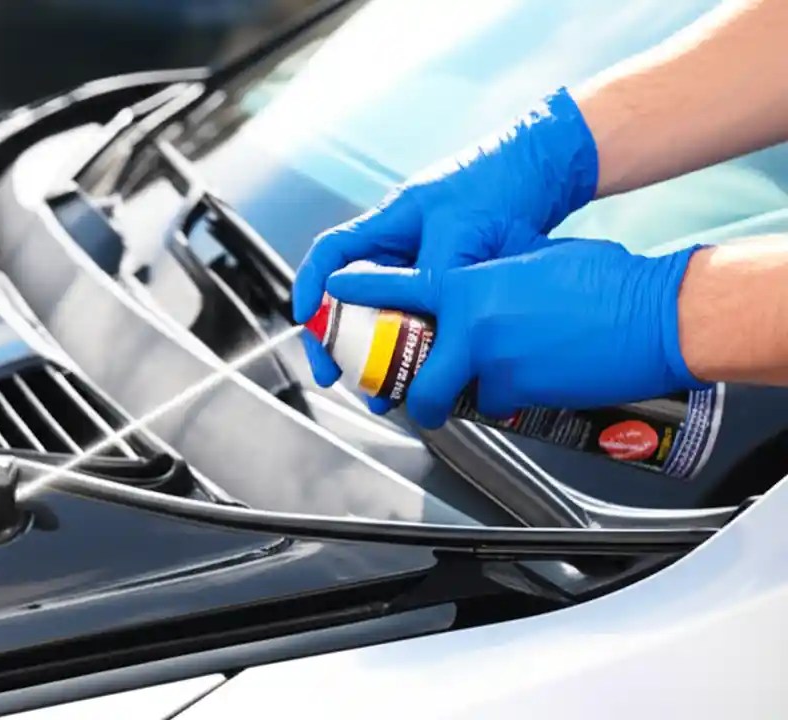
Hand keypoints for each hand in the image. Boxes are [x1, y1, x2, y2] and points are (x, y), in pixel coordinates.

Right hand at [293, 88, 599, 400]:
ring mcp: (423, 262)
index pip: (332, 254)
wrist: (546, 169)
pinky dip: (416, 345)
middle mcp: (399, 243)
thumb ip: (438, 273)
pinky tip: (424, 370)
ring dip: (380, 350)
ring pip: (385, 312)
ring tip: (383, 388)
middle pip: (351, 293)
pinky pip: (419, 317)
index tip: (305, 321)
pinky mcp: (449, 279)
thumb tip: (426, 320)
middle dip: (338, 338)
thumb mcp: (464, 230)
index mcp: (390, 221)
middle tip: (338, 373)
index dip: (310, 287)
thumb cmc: (502, 180)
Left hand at [323, 239, 708, 429]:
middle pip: (416, 374)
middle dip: (408, 393)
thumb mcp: (535, 261)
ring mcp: (494, 364)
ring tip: (485, 388)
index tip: (331, 297)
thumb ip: (494, 276)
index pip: (397, 288)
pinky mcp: (523, 394)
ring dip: (467, 395)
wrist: (653, 315)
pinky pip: (500, 404)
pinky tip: (532, 384)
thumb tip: (480, 287)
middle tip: (405, 396)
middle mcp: (471, 326)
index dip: (359, 293)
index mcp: (469, 284)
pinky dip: (509, 400)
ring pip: (461, 393)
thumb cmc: (606, 280)